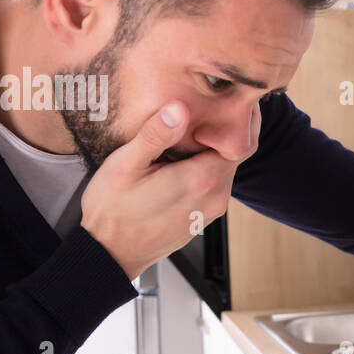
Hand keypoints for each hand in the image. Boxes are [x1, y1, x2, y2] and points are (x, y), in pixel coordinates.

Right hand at [81, 101, 261, 278]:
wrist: (109, 255)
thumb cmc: (112, 211)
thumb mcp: (126, 165)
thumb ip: (156, 135)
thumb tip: (180, 108)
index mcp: (202, 180)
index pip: (244, 142)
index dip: (242, 118)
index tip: (231, 98)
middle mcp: (216, 197)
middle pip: (236, 155)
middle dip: (226, 130)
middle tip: (209, 105)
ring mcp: (212, 210)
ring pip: (226, 169)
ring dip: (214, 149)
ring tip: (191, 129)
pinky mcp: (203, 217)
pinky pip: (216, 184)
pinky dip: (207, 166)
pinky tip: (182, 157)